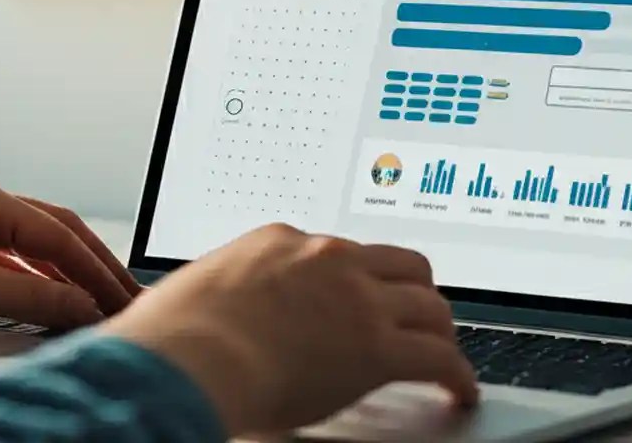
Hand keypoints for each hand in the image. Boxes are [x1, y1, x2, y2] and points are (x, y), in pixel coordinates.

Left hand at [0, 177, 141, 328]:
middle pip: (52, 234)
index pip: (61, 235)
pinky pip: (1, 267)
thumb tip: (80, 305)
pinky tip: (39, 304)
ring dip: (60, 277)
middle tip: (123, 294)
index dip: (96, 270)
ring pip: (27, 252)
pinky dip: (28, 286)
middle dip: (90, 265)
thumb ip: (31, 297)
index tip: (122, 299)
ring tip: (89, 302)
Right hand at [102, 223, 477, 436]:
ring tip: (443, 352)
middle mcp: (328, 259)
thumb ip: (224, 293)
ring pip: (429, 304)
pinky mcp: (377, 347)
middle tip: (416, 315)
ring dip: (439, 330)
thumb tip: (212, 310)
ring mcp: (357, 300)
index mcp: (282, 241)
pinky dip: (456, 374)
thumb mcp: (197, 289)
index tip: (357, 297)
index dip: (355, 279)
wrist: (187, 357)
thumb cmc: (172, 335)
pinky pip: (438, 357)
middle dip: (414, 290)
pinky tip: (459, 390)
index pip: (338, 253)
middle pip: (400, 264)